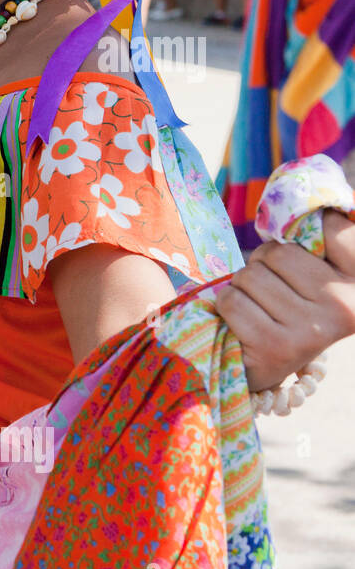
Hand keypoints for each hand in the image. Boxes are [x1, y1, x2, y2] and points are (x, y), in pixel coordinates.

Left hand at [216, 212, 354, 391]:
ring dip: (240, 287)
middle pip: (277, 252)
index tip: (300, 256)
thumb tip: (313, 204)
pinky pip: (231, 301)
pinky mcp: (275, 347)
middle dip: (261, 264)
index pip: (330, 225)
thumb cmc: (289, 305)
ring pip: (249, 276)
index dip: (302, 234)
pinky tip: (242, 322)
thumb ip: (317, 239)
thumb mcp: (315, 272)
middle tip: (269, 289)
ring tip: (256, 306)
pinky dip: (226, 306)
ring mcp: (312, 330)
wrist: (267, 364)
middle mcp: (344, 306)